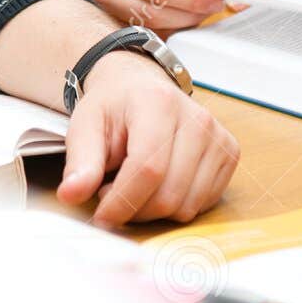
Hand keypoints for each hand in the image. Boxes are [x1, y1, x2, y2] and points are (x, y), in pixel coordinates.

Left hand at [55, 52, 238, 226]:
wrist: (141, 87)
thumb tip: (71, 194)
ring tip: (134, 186)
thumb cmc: (114, 107)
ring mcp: (218, 136)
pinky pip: (203, 204)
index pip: (148, 169)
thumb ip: (80, 161)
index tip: (101, 215)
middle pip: (169, 194)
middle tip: (112, 194)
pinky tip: (159, 185)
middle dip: (134, 209)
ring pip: (187, 206)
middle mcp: (197, 118)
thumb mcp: (86, 125)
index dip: (122, 202)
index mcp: (158, 103)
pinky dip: (176, 205)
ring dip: (154, 210)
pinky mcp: (230, 153)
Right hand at [79, 0, 229, 35]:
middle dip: (190, 13)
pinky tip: (180, 20)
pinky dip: (172, 32)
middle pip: (153, 14)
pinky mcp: (112, 35)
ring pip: (153, 31)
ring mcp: (103, 18)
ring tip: (197, 12)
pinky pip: (150, 40)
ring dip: (183, 24)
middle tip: (213, 7)